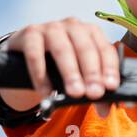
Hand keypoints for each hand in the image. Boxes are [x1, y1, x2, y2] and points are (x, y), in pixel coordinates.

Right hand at [5, 19, 120, 118]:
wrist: (25, 51)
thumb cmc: (58, 62)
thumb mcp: (78, 73)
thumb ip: (92, 89)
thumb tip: (105, 110)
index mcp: (91, 32)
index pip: (105, 49)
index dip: (109, 68)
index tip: (111, 87)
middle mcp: (73, 26)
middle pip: (85, 48)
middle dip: (92, 73)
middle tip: (95, 93)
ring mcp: (50, 27)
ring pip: (62, 49)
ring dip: (70, 73)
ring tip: (75, 93)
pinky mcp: (30, 33)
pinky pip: (35, 54)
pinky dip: (41, 75)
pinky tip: (45, 92)